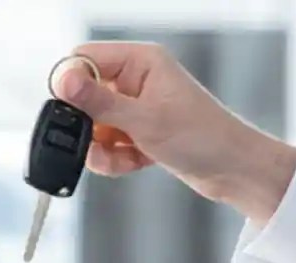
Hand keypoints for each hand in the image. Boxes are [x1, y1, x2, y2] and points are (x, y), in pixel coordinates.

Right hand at [53, 42, 295, 222]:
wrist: (233, 171)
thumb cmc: (202, 138)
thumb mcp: (143, 120)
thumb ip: (98, 102)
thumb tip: (62, 82)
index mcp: (141, 61)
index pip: (86, 58)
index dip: (71, 85)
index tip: (71, 113)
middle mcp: (137, 80)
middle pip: (86, 96)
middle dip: (88, 127)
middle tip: (98, 144)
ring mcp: (138, 107)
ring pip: (95, 126)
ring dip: (102, 148)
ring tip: (121, 158)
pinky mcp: (141, 132)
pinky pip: (109, 143)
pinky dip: (116, 158)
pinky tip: (135, 163)